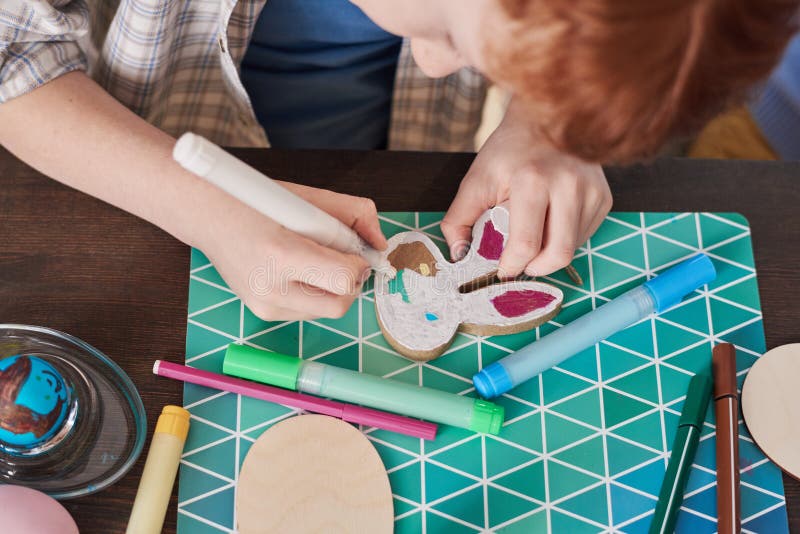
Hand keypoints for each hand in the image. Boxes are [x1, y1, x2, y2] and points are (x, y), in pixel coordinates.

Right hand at [199, 182, 386, 320]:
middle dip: (351, 281)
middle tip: (341, 256)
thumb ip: (356, 215)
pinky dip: (314, 292)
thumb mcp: (310, 197)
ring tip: (313, 258)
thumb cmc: (258, 201)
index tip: (354, 250)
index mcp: (281, 255)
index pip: (344, 280)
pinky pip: (308, 311)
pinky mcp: (263, 314)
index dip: (358, 264)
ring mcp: (265, 306)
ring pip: (327, 311)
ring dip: (333, 288)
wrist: (207, 215)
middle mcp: (271, 289)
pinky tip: (297, 270)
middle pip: (341, 304)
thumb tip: (380, 246)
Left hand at [441, 99, 611, 277]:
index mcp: (532, 180)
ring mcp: (591, 191)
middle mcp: (568, 185)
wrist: (548, 116)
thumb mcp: (476, 179)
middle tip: (520, 263)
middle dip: (535, 268)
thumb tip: (458, 255)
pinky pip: (584, 236)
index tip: (501, 269)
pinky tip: (551, 223)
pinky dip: (564, 239)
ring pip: (573, 248)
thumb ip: (459, 220)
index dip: (511, 266)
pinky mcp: (604, 196)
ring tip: (534, 237)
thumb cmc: (509, 150)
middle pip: (558, 254)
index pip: (526, 245)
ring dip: (550, 254)